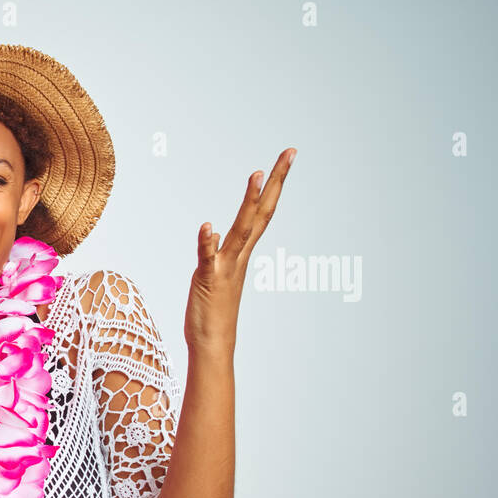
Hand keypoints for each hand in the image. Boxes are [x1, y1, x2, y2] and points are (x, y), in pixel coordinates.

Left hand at [186, 147, 295, 353]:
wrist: (212, 345)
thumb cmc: (212, 312)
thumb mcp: (214, 274)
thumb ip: (216, 252)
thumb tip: (214, 234)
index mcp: (241, 253)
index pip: (261, 212)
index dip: (273, 185)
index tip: (286, 158)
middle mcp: (239, 256)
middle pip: (261, 213)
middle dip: (275, 181)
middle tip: (289, 153)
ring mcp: (225, 267)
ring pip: (241, 230)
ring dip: (248, 203)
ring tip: (256, 175)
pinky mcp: (208, 279)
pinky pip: (208, 258)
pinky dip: (207, 242)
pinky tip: (207, 226)